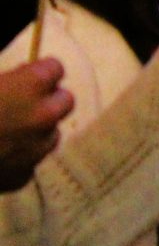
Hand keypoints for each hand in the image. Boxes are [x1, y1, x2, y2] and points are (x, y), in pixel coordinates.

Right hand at [0, 59, 72, 191]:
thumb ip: (2, 82)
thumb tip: (8, 83)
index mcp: (30, 85)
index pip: (54, 68)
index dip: (37, 71)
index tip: (24, 75)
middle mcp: (42, 117)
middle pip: (64, 101)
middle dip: (46, 99)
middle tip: (21, 102)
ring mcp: (35, 151)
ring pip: (50, 134)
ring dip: (35, 130)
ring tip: (4, 131)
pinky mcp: (21, 177)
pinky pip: (29, 162)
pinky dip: (17, 158)